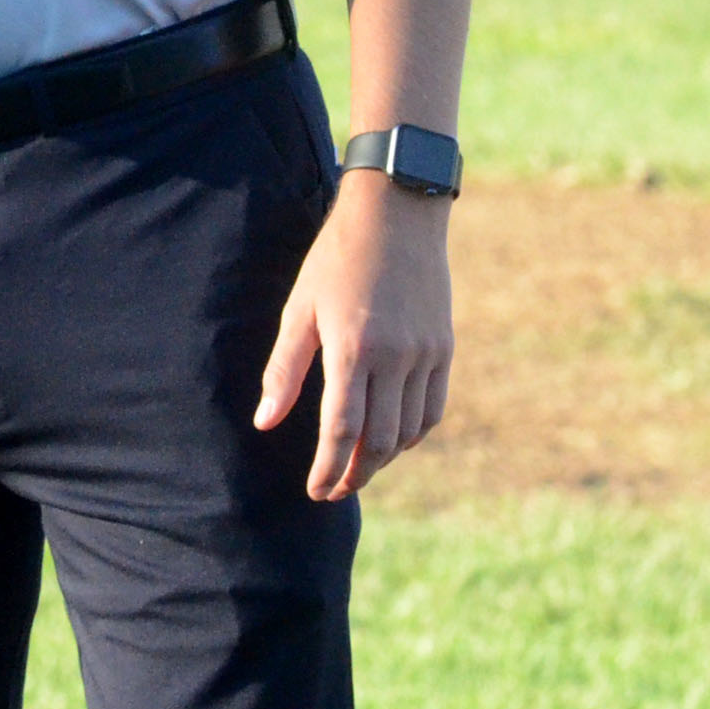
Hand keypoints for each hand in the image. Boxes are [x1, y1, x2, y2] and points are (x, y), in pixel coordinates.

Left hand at [255, 169, 453, 499]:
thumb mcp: (300, 308)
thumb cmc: (336, 260)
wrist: (397, 217)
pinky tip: (393, 440)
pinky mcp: (444, 349)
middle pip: (380, 439)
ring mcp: (426, 355)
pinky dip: (413, 433)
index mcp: (353, 348)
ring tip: (358, 469)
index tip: (314, 491)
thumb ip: (284, 369)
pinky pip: (433, 409)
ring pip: (410, 430)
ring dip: (384, 458)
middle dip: (356, 473)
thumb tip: (265, 422)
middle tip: (333, 491)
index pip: (342, 429)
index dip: (328, 467)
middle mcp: (395, 358)